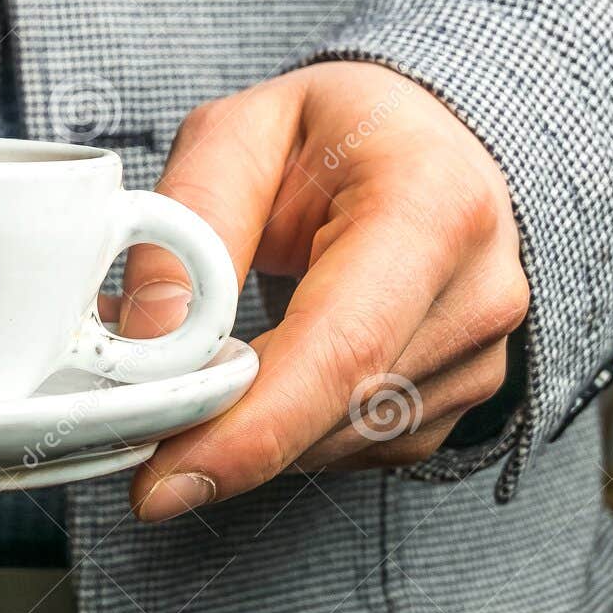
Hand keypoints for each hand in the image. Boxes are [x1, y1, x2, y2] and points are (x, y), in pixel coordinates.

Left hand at [120, 61, 529, 520]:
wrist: (425, 140)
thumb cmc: (332, 130)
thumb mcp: (239, 135)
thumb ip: (188, 226)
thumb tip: (146, 340)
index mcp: (432, 203)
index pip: (342, 347)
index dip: (249, 430)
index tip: (162, 482)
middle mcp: (478, 289)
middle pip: (337, 410)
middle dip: (221, 434)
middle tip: (131, 422)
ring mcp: (481, 352)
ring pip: (337, 442)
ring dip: (250, 428)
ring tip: (197, 363)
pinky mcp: (459, 397)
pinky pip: (353, 448)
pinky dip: (287, 428)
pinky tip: (258, 374)